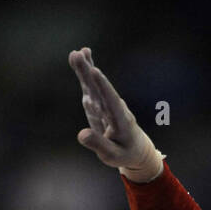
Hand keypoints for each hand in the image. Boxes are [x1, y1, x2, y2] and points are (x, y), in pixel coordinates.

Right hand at [68, 46, 159, 177]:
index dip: (103, 87)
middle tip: (78, 55)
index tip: (94, 72)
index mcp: (121, 122)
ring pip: (94, 85)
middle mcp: (114, 108)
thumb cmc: (124, 153)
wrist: (135, 148)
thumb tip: (82, 135)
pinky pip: (91, 85)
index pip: (112, 103)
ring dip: (85, 69)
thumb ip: (99, 145)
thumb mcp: (113, 156)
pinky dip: (85, 72)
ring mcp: (106, 103)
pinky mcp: (98, 101)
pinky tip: (80, 54)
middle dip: (89, 74)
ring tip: (76, 53)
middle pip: (100, 90)